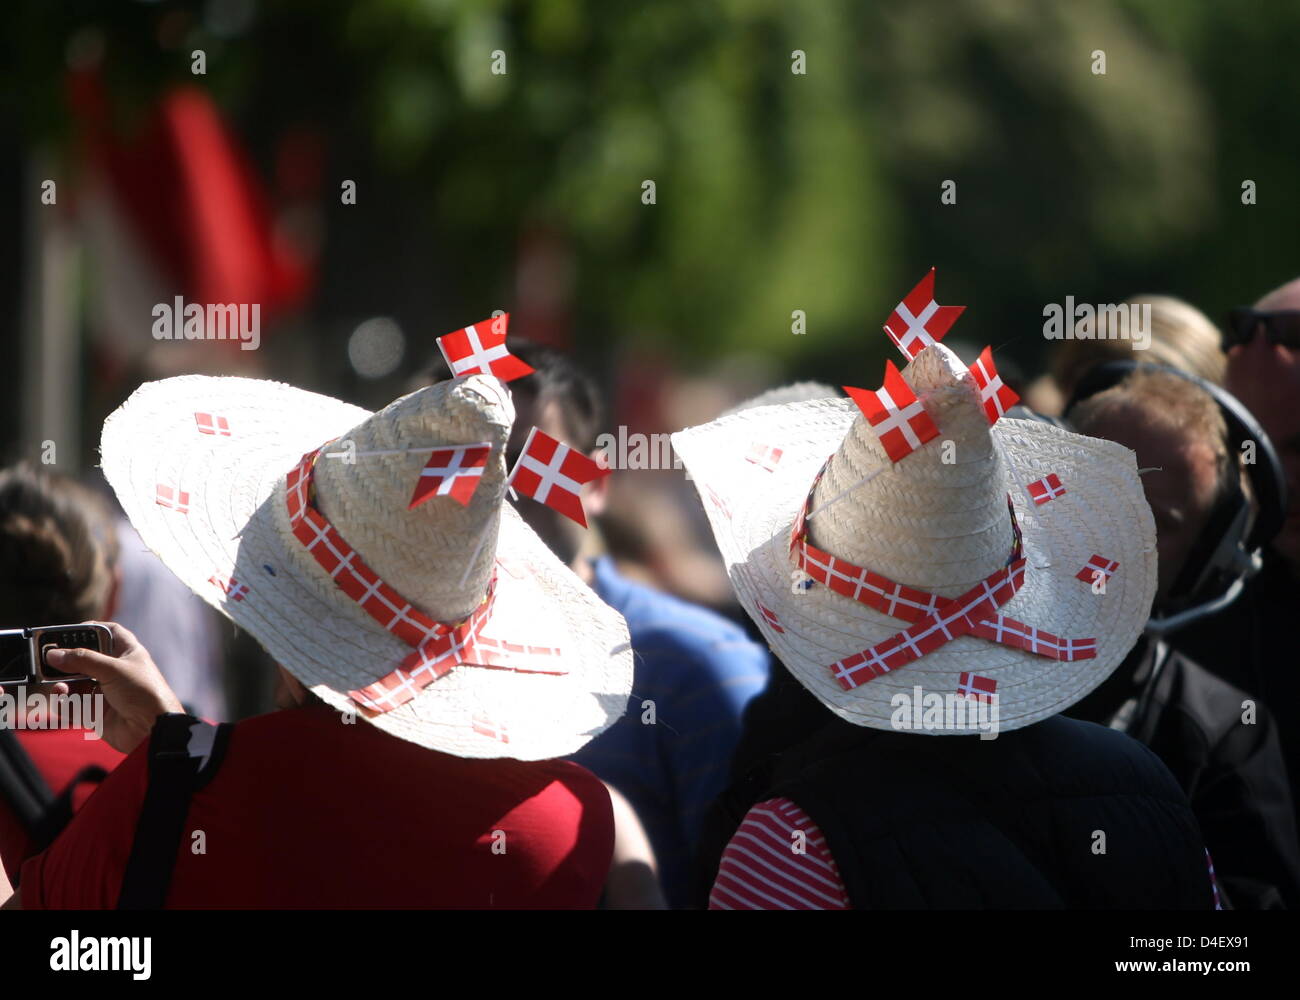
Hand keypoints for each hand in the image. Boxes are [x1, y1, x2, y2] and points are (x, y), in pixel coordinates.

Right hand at [42, 622, 184, 754]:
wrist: (152, 730)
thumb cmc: (144, 693)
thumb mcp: (114, 669)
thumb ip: (82, 660)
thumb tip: (54, 654)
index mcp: (127, 653)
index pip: (110, 633)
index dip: (91, 629)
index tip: (70, 631)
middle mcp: (116, 670)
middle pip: (85, 659)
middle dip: (67, 660)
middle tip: (49, 659)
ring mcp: (105, 691)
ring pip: (75, 682)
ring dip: (62, 682)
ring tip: (58, 684)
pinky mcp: (96, 711)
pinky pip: (72, 704)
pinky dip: (63, 700)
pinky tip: (61, 695)